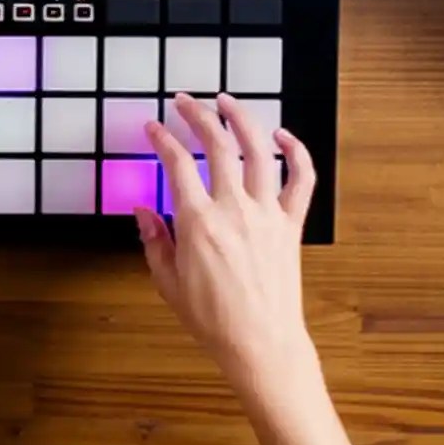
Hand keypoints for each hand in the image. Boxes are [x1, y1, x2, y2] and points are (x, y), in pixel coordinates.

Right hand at [137, 93, 316, 385]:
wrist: (260, 343)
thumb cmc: (213, 319)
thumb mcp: (167, 281)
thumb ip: (154, 240)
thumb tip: (142, 211)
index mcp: (199, 222)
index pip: (177, 164)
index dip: (162, 139)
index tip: (152, 128)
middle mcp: (234, 210)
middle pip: (217, 145)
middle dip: (197, 115)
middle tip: (184, 102)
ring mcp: (266, 214)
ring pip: (257, 150)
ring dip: (241, 119)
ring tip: (227, 102)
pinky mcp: (290, 225)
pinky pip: (301, 180)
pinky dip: (296, 152)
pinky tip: (282, 136)